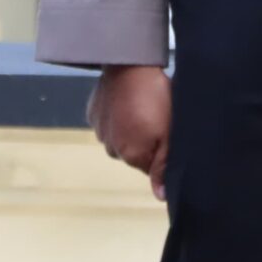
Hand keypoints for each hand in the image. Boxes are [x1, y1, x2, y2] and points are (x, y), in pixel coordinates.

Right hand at [88, 64, 172, 200]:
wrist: (129, 63)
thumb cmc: (156, 99)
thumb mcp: (169, 133)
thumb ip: (164, 167)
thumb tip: (160, 197)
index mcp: (132, 156)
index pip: (149, 167)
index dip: (160, 152)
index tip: (165, 132)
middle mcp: (112, 150)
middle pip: (134, 154)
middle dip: (146, 141)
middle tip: (156, 117)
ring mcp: (99, 130)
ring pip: (121, 139)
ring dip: (131, 129)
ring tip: (142, 106)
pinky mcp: (92, 113)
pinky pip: (108, 123)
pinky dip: (117, 116)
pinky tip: (127, 101)